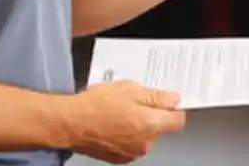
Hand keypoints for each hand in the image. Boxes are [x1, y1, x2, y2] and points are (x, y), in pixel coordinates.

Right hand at [67, 81, 186, 162]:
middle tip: (135, 102)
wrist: (70, 123)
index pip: (178, 120)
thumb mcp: (129, 89)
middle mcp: (145, 142)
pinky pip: (132, 145)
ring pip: (146, 136)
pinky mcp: (120, 158)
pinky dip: (127, 136)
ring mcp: (132, 153)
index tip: (167, 102)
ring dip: (139, 126)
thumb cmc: (95, 105)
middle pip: (161, 128)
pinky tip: (114, 124)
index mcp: (151, 124)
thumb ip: (156, 96)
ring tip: (120, 112)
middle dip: (153, 115)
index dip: (173, 109)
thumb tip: (173, 99)